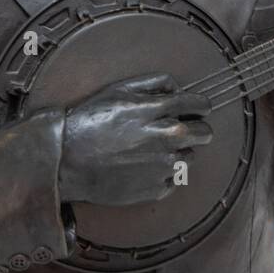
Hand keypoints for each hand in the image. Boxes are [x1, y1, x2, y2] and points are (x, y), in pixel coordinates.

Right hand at [58, 73, 212, 205]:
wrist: (68, 161)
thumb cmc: (89, 123)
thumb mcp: (117, 90)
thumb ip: (153, 83)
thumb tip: (176, 87)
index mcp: (158, 111)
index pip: (199, 105)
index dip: (201, 105)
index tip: (198, 109)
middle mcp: (166, 138)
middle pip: (205, 133)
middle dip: (197, 128)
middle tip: (183, 129)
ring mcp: (163, 166)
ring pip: (190, 156)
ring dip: (179, 151)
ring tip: (153, 149)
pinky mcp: (157, 189)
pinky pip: (174, 179)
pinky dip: (164, 173)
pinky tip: (144, 167)